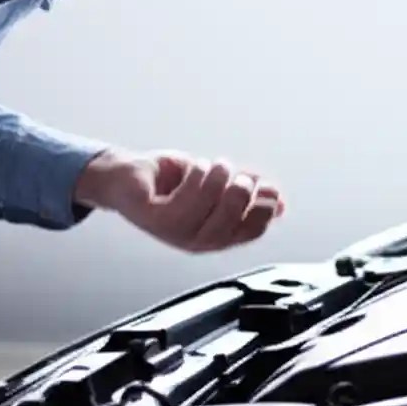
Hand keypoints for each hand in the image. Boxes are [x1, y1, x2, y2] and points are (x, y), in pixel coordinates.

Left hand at [74, 149, 285, 252]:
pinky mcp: (156, 218)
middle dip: (243, 190)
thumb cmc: (171, 184)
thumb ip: (246, 195)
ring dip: (219, 175)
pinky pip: (187, 193)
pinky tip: (192, 166)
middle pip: (234, 219)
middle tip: (238, 175)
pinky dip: (196, 172)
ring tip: (214, 165)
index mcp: (215, 236)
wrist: (125, 178)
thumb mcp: (216, 187)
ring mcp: (175, 232)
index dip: (266, 209)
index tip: (268, 187)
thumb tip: (280, 204)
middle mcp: (197, 240)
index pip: (252, 231)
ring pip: (212, 202)